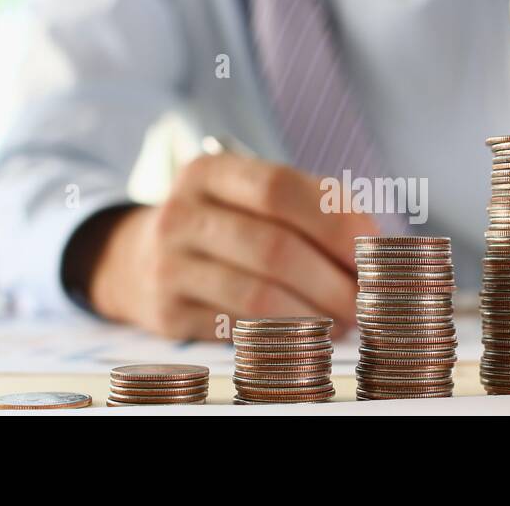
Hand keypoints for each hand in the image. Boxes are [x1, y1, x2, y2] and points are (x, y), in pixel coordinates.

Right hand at [74, 153, 376, 339]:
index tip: (374, 252)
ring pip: (258, 297)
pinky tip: (309, 336)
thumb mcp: (250, 198)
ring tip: (345, 324)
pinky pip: (239, 330)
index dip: (335, 222)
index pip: (280, 189)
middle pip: (274, 248)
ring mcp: (168, 266)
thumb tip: (375, 251)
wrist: (134, 260)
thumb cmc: (222, 225)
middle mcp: (181, 214)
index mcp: (209, 172)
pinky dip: (285, 337)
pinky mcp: (167, 313)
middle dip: (334, 281)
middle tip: (366, 302)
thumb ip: (311, 210)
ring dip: (316, 316)